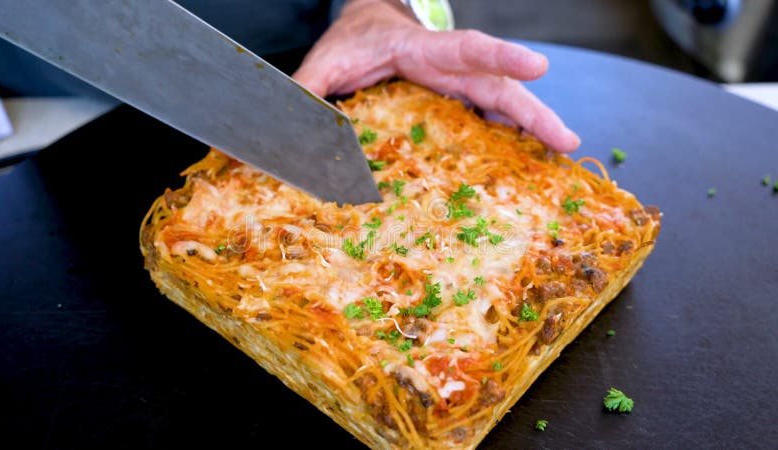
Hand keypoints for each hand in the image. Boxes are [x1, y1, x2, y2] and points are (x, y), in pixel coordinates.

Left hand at [293, 0, 579, 152]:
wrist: (367, 27)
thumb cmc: (352, 41)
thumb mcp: (327, 62)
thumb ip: (308, 89)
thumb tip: (281, 131)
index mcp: (424, 50)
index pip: (467, 50)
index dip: (501, 58)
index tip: (538, 66)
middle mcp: (450, 68)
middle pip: (499, 87)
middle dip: (534, 112)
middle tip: (568, 141)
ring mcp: (458, 87)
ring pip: (502, 105)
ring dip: (532, 130)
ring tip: (563, 156)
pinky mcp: (457, 103)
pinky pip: (488, 120)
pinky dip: (510, 140)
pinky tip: (528, 163)